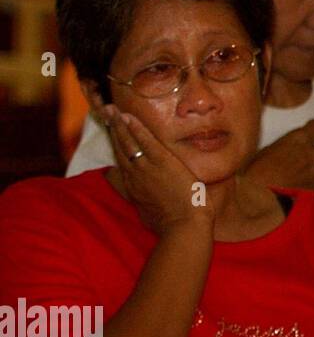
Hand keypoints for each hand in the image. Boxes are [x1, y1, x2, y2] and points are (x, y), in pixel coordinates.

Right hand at [97, 99, 212, 236]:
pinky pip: (146, 141)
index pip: (123, 161)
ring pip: (128, 143)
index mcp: (135, 187)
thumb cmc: (175, 225)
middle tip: (106, 112)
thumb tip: (150, 203)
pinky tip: (129, 117)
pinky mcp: (162, 163)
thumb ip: (150, 203)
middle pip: (120, 148)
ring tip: (112, 109)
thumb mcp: (154, 213)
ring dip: (120, 124)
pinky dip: (136, 128)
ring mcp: (147, 169)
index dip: (117, 145)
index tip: (113, 133)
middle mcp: (135, 176)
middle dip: (113, 129)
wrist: (184, 226)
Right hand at [244, 119, 313, 189]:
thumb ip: (280, 147)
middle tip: (291, 163)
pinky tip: (291, 193)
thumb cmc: (254, 176)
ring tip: (288, 181)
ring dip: (307, 173)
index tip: (309, 134)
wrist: (258, 204)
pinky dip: (306, 188)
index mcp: (297, 140)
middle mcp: (310, 155)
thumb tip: (282, 149)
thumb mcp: (262, 152)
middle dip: (307, 155)